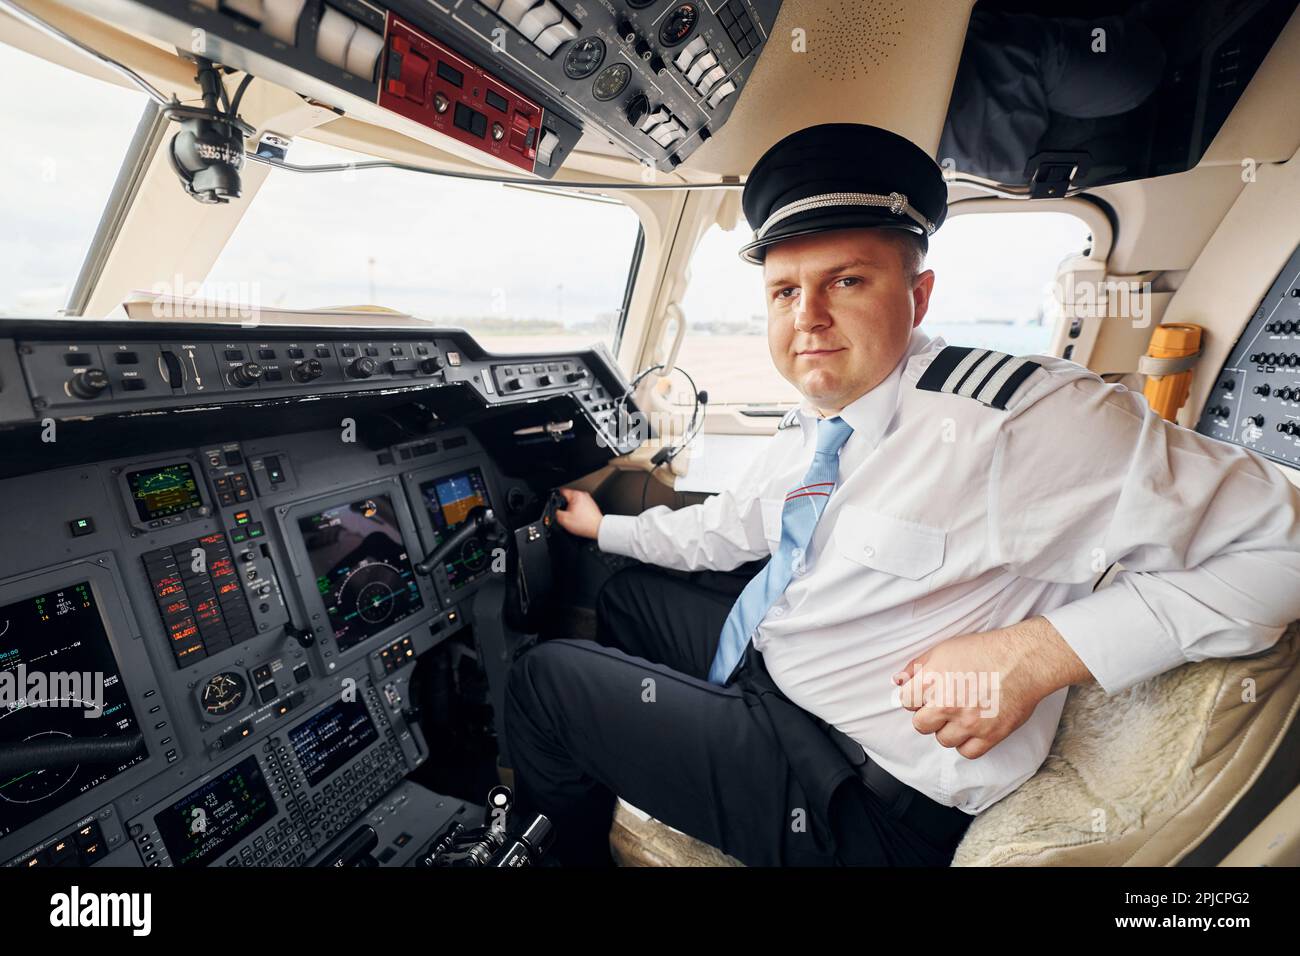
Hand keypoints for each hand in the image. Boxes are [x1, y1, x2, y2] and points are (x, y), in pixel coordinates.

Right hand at [554, 488, 603, 539]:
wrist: (598, 529)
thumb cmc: (585, 524)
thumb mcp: (564, 519)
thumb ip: (555, 512)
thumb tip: (554, 510)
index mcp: (576, 495)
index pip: (560, 492)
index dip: (556, 500)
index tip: (556, 506)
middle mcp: (583, 495)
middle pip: (567, 498)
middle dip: (564, 506)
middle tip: (566, 514)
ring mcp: (588, 500)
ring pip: (574, 503)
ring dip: (571, 510)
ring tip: (574, 517)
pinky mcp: (591, 505)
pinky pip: (580, 507)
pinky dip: (578, 512)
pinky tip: (579, 519)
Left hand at [891, 616, 1087, 758]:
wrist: (1024, 660)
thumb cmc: (985, 650)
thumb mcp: (944, 649)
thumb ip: (917, 667)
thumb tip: (898, 681)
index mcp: (933, 680)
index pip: (906, 701)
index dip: (915, 698)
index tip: (925, 696)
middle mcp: (947, 703)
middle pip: (921, 725)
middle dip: (928, 716)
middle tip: (943, 707)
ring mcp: (968, 722)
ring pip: (943, 740)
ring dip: (948, 730)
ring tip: (961, 715)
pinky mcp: (989, 735)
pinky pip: (967, 752)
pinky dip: (967, 744)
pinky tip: (973, 729)